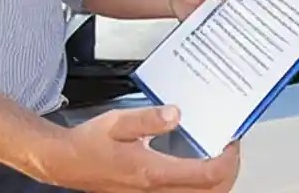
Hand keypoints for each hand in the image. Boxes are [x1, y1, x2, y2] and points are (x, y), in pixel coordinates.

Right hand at [39, 105, 240, 191]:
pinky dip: (200, 185)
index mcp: (154, 172)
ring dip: (216, 181)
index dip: (227, 159)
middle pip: (211, 192)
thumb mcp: (117, 122)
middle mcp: (156, 191)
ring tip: (218, 156)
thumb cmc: (90, 143)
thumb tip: (176, 113)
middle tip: (231, 149)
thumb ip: (148, 118)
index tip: (231, 141)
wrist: (67, 162)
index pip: (207, 175)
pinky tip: (196, 166)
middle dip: (229, 171)